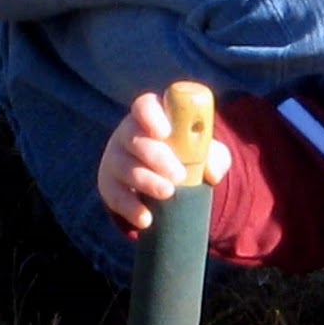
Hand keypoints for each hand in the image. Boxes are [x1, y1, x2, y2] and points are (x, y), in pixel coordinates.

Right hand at [98, 91, 230, 229]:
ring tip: (168, 193)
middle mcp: (128, 134)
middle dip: (157, 157)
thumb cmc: (186, 157)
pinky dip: (131, 208)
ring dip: (146, 181)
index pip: (145, 106)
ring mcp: (115, 159)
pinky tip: (146, 218)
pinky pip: (115, 196)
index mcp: (152, 118)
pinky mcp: (108, 185)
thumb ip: (215, 155)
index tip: (165, 132)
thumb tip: (212, 172)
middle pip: (135, 139)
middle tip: (179, 175)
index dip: (151, 116)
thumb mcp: (205, 153)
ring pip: (125, 167)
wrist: (165, 182)